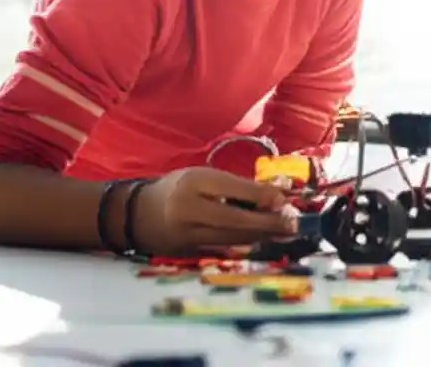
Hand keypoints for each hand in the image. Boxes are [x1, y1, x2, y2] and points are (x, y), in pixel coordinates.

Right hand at [133, 167, 297, 255]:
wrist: (139, 214)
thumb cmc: (181, 189)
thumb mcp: (205, 177)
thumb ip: (237, 186)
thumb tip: (277, 195)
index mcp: (193, 182)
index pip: (232, 189)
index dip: (261, 196)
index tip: (284, 200)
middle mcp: (188, 209)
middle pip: (234, 220)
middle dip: (267, 223)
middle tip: (292, 223)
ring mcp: (186, 234)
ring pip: (231, 238)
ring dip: (261, 236)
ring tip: (284, 232)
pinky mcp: (187, 252)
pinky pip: (223, 249)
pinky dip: (246, 245)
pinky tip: (263, 241)